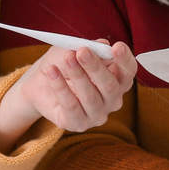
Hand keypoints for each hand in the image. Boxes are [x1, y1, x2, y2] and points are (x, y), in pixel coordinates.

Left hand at [0, 40, 137, 147]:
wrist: (40, 82)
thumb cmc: (64, 64)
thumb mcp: (75, 49)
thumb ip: (90, 48)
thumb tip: (102, 46)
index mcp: (118, 79)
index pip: (128, 71)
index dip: (125, 60)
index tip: (117, 47)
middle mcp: (112, 100)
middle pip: (111, 86)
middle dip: (96, 67)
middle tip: (82, 51)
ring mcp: (97, 114)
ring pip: (91, 97)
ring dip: (77, 75)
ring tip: (66, 58)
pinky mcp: (78, 123)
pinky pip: (71, 106)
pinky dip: (60, 87)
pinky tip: (51, 72)